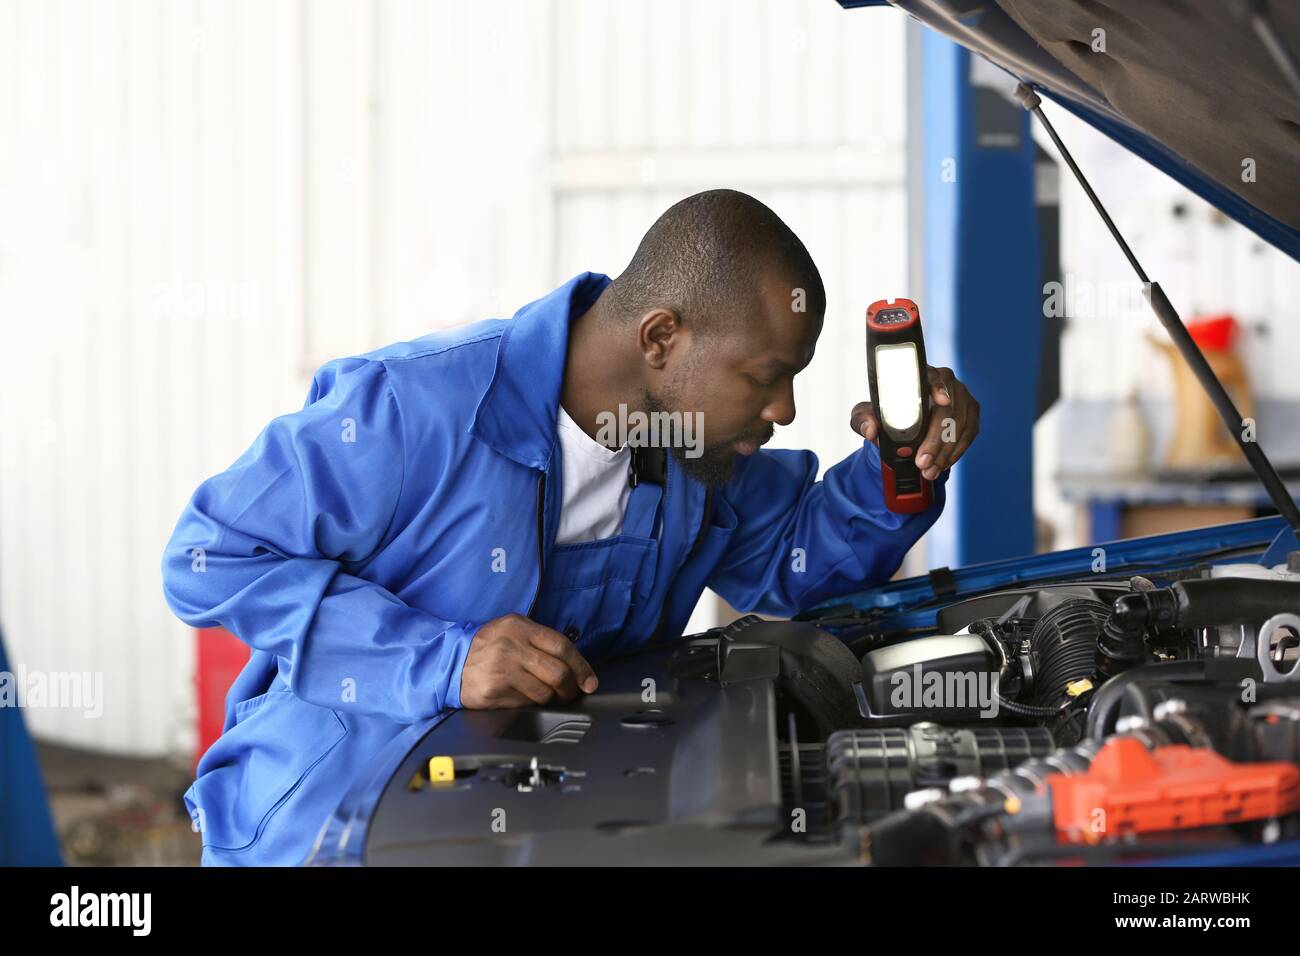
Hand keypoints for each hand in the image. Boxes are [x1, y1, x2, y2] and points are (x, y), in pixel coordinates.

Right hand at [459, 613, 598, 708]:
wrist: (450, 660)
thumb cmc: (487, 646)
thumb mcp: (511, 630)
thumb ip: (539, 640)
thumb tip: (574, 663)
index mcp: (519, 626)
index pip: (562, 646)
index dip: (581, 667)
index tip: (590, 681)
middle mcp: (511, 646)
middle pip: (557, 672)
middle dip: (570, 687)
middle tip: (571, 693)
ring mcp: (501, 669)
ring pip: (544, 692)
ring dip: (549, 697)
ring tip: (542, 693)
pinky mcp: (493, 691)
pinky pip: (525, 704)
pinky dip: (529, 703)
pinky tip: (521, 696)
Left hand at [849, 365, 979, 479]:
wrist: (901, 424)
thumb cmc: (884, 414)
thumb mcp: (866, 416)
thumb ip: (863, 420)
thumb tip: (871, 430)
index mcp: (919, 374)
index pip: (932, 375)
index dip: (938, 386)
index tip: (942, 401)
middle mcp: (945, 380)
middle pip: (947, 409)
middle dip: (935, 440)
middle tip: (922, 462)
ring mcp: (962, 396)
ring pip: (960, 425)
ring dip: (945, 452)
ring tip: (929, 471)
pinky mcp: (971, 413)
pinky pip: (968, 434)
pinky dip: (955, 453)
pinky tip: (942, 465)